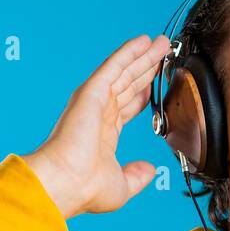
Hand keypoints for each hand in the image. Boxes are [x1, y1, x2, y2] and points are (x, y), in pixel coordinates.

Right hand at [23, 33, 171, 219]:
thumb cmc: (86, 189)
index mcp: (103, 135)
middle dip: (145, 69)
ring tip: (159, 42)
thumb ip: (137, 176)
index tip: (155, 85)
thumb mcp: (122, 186)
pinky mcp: (92, 92)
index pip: (127, 107)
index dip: (143, 94)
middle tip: (161, 53)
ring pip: (123, 72)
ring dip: (142, 56)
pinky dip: (128, 52)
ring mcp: (95, 102)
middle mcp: (98, 115)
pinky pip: (114, 66)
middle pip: (128, 85)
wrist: (68, 183)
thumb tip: (150, 170)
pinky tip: (143, 41)